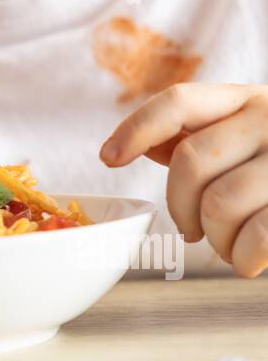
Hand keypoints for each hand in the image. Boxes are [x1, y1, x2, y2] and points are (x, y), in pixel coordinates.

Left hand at [99, 83, 267, 276]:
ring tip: (229, 247)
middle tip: (194, 230)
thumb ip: (206, 137)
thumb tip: (144, 145)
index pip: (179, 102)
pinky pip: (259, 234)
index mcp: (251, 98)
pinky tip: (249, 262)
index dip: (136, 127)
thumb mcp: (254, 138)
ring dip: (215, 239)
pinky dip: (243, 257)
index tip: (108, 158)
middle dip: (180, 207)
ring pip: (219, 203)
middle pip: (189, 161)